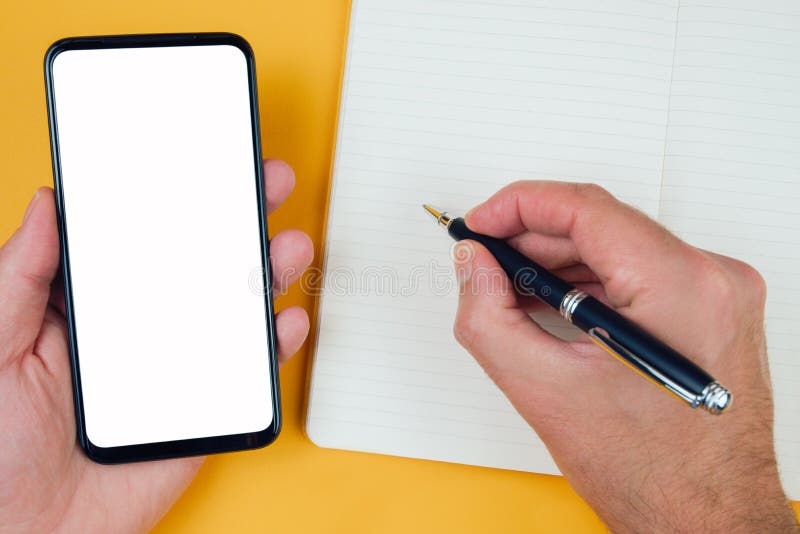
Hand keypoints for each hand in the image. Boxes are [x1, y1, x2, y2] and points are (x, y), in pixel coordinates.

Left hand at [0, 159, 312, 532]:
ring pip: (237, 308)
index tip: (205, 161)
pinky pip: (252, 370)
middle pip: (203, 262)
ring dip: (270, 273)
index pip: (146, 238)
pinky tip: (285, 320)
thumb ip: (19, 277)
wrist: (30, 533)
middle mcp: (146, 326)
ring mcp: (182, 364)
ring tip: (287, 247)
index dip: (179, 197)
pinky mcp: (207, 406)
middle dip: (240, 218)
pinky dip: (278, 345)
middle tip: (267, 182)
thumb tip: (45, 206)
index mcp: (95, 305)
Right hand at [452, 181, 797, 531]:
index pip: (585, 208)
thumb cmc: (651, 475)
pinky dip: (591, 285)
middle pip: (602, 225)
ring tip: (514, 295)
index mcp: (680, 286)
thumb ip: (488, 315)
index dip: (518, 205)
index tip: (480, 223)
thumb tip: (473, 263)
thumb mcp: (544, 390)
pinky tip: (556, 310)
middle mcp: (712, 278)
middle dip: (533, 240)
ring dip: (560, 265)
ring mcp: (720, 292)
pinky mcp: (714, 308)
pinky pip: (640, 274)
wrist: (707, 520)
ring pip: (619, 248)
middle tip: (485, 262)